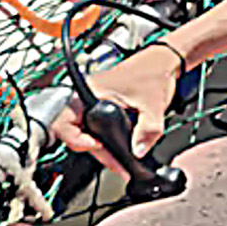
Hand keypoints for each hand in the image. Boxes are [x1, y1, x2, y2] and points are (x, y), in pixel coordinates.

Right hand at [51, 42, 183, 174]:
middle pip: (74, 132)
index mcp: (91, 90)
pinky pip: (93, 129)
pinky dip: (104, 142)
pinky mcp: (100, 107)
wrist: (161, 63)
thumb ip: (148, 130)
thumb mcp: (153, 106)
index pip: (65, 120)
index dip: (77, 139)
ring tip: (118, 161)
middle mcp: (87, 95)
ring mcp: (92, 102)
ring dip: (100, 149)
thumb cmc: (153, 72)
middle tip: (114, 162)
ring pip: (84, 133)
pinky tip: (116, 150)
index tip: (96, 146)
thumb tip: (137, 151)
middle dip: (95, 150)